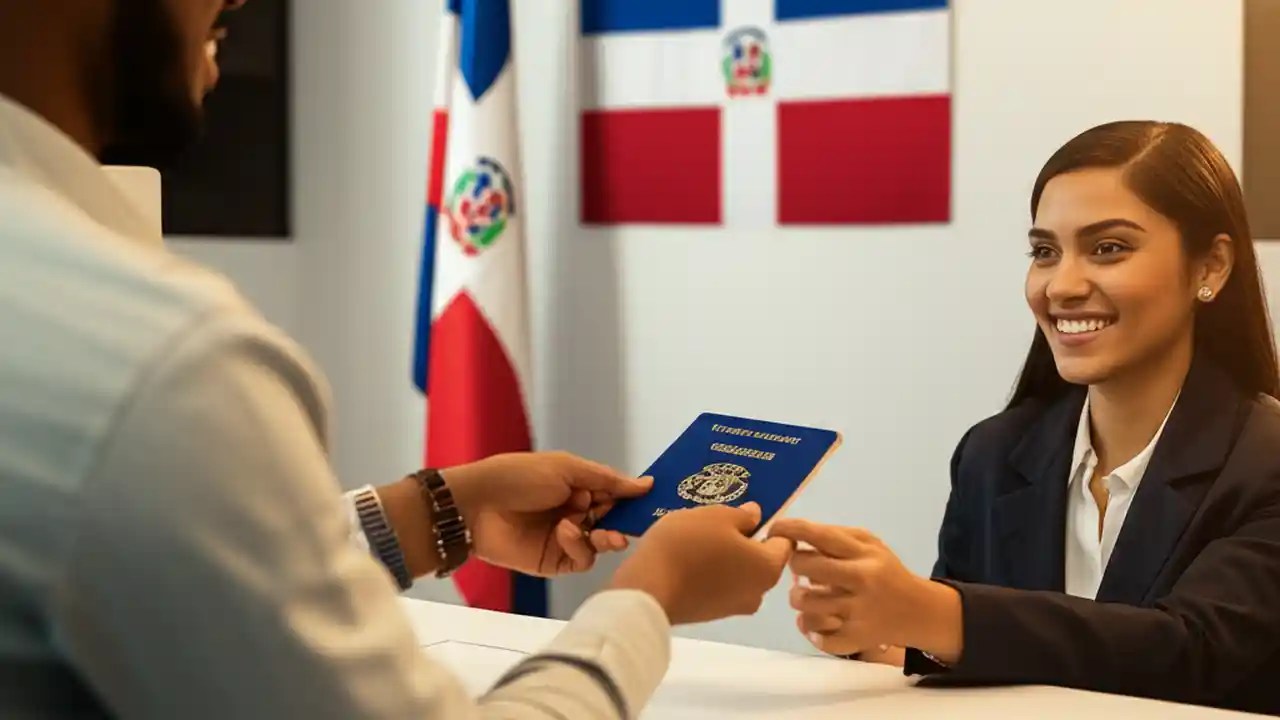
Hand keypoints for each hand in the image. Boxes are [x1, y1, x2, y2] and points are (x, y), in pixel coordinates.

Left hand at [444, 451, 651, 575]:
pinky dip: (580, 547)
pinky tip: (566, 533)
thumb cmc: (519, 477)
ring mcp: (566, 539)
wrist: (476, 505)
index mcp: (579, 486)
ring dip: (606, 537)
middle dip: (625, 522)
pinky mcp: (555, 562)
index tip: (652, 502)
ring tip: (603, 533)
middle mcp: (577, 513)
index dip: (633, 499)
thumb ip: (607, 480)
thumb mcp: (567, 469)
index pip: (616, 495)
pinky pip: (582, 560)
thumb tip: (647, 483)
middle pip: (614, 522)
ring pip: (603, 544)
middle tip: (632, 524)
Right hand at [608, 502, 791, 624]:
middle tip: (719, 522)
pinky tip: (690, 558)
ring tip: (700, 538)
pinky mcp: (711, 614)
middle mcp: (759, 592)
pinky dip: (712, 573)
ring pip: (740, 573)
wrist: (648, 589)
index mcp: (769, 567)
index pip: (784, 542)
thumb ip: (742, 515)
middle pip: (761, 559)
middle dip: (745, 541)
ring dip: (727, 557)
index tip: (747, 514)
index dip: (771, 524)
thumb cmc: (687, 546)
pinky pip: (721, 586)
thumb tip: (756, 516)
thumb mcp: (715, 516)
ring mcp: (734, 608)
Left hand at [768, 519, 962, 661]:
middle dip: (794, 564)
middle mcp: (862, 580)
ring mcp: (859, 611)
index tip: (774, 529)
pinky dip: (810, 630)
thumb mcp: (870, 545)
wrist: (919, 611)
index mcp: (864, 553)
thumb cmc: (886, 572)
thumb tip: (796, 534)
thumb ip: (837, 537)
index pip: (820, 535)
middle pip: (808, 567)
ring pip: (807, 603)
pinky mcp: (858, 638)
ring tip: (804, 595)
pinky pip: (820, 637)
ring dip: (797, 598)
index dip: (791, 529)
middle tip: (798, 567)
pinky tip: (814, 622)